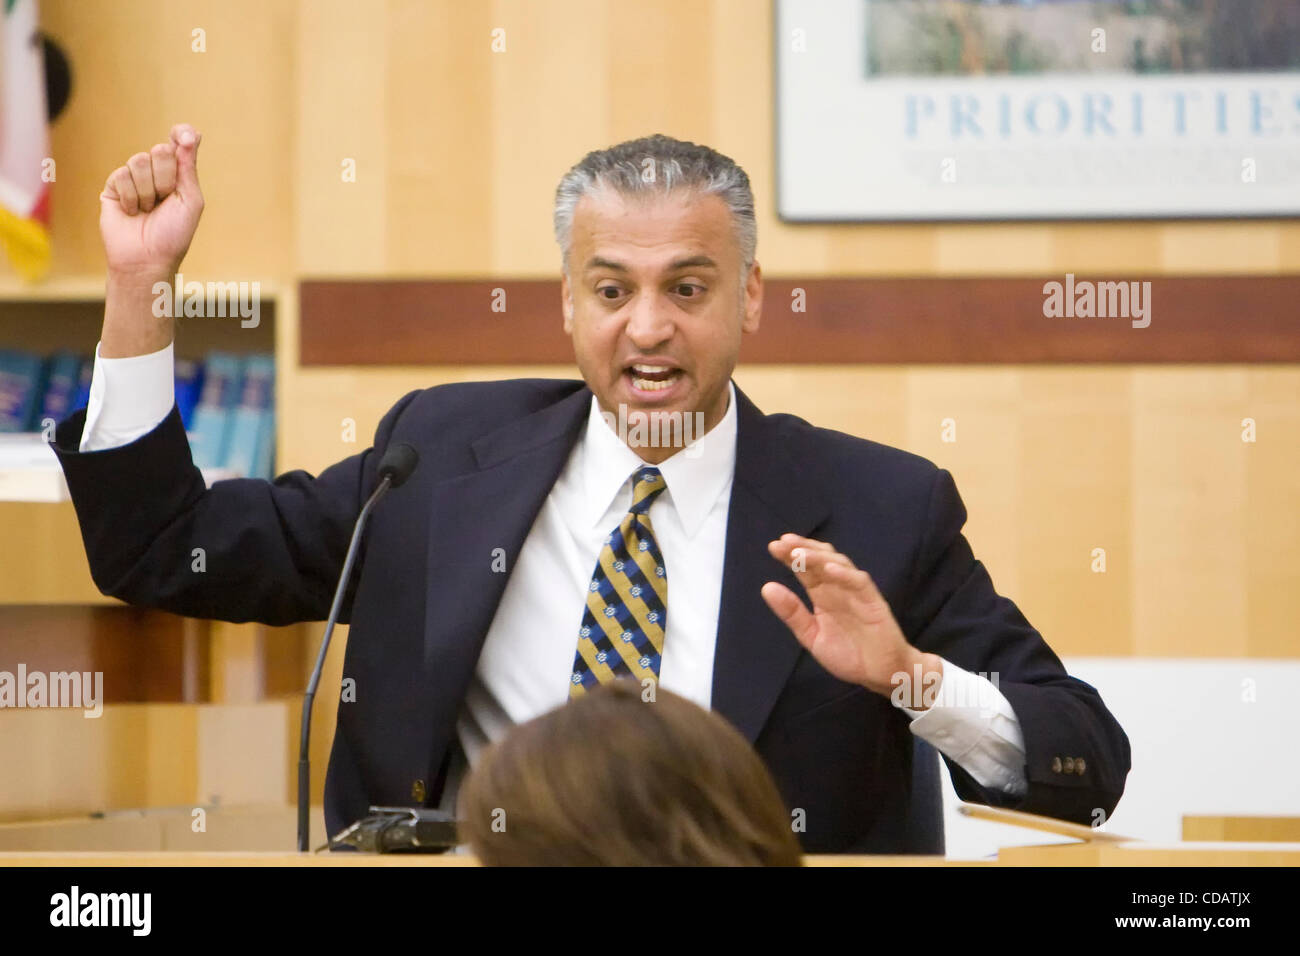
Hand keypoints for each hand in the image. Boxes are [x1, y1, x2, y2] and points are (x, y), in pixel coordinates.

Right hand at [99, 123, 203, 280]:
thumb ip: (188, 167)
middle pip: (160, 150)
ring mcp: (134, 178)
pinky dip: (131, 197)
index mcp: (178, 175)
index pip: (179, 142)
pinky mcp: (113, 186)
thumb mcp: (190, 201)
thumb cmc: (174, 234)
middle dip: (166, 177)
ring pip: (139, 161)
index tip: (184, 136)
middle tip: (165, 200)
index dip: (181, 134)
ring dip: (148, 191)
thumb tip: (190, 134)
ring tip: (148, 210)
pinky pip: (121, 175)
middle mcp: (156, 173)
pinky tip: (132, 212)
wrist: (146, 259)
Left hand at [761, 533, 941, 701]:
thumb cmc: (850, 655)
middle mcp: (839, 589)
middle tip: (782, 543)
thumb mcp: (812, 637)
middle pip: (821, 559)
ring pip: (839, 565)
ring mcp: (857, 593)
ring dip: (818, 557)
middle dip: (802, 548)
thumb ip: (792, 614)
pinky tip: (828, 569)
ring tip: (798, 553)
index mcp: (823, 595)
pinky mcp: (874, 602)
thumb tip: (766, 587)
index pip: (805, 569)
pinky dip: (844, 574)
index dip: (790, 556)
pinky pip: (860, 583)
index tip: (773, 547)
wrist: (883, 675)